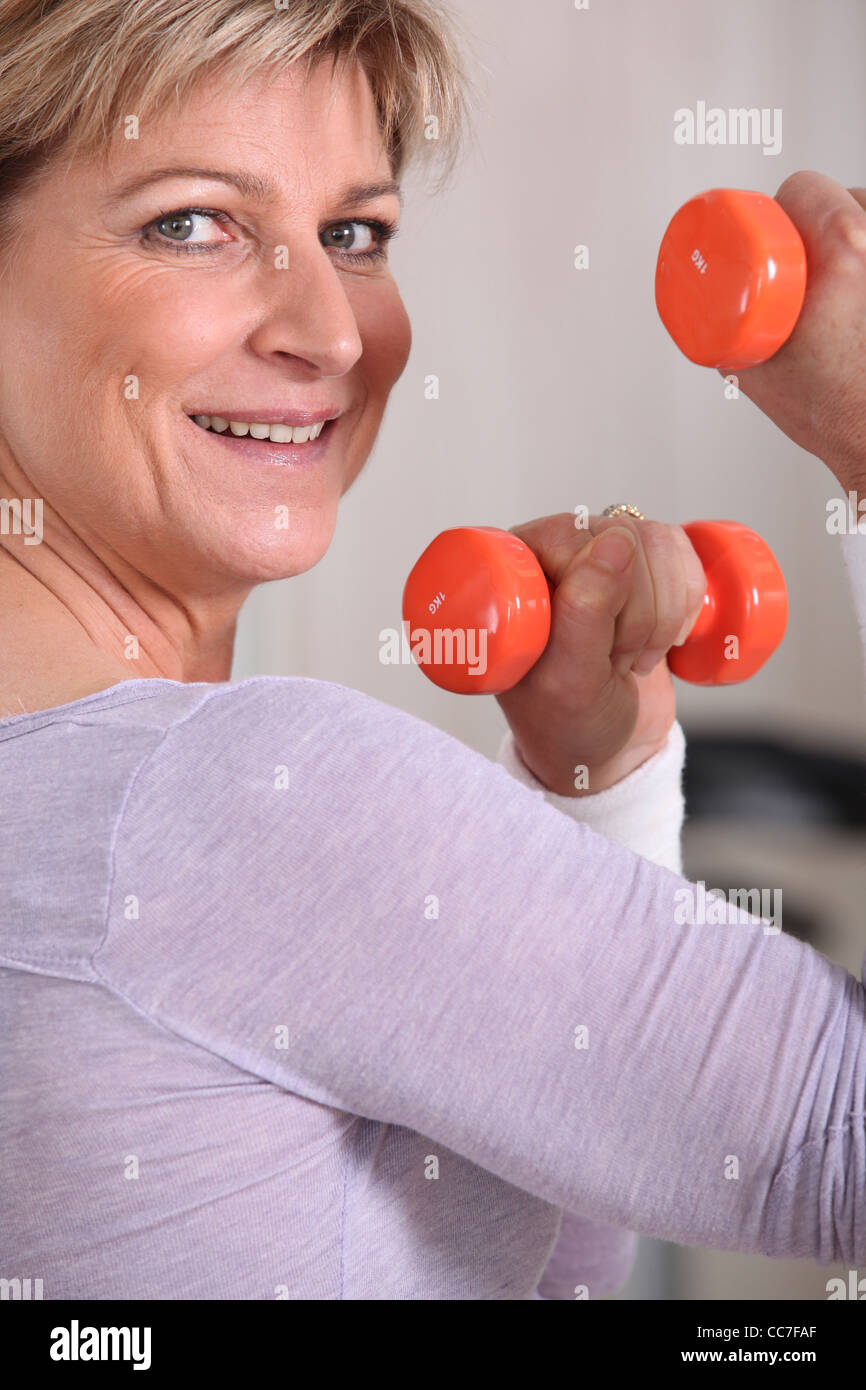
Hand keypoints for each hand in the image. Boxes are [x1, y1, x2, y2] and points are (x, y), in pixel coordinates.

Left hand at [495, 513, 705, 795]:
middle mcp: (551, 550)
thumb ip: (584, 612)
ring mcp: (598, 555)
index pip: (579, 538)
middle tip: (616, 662)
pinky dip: (687, 601)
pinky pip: (681, 550)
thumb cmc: (568, 723)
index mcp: (513, 570)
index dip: (606, 595)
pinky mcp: (640, 566)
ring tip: (633, 656)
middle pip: (626, 537)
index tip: (601, 649)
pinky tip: (663, 639)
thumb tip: (614, 543)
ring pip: (660, 543)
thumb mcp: (570, 681)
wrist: (605, 749)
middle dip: (639, 614)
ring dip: (665, 612)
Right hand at [725, 172, 865, 492]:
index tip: (775, 231)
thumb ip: (727, 334)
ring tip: (839, 279)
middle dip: (822, 222)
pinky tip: (858, 296)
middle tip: (805, 261)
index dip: (782, 207)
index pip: (804, 188)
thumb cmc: (839, 412)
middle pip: (847, 196)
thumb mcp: (754, 368)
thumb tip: (715, 321)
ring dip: (855, 238)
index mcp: (845, 246)